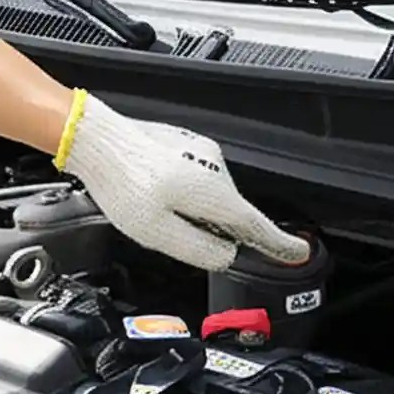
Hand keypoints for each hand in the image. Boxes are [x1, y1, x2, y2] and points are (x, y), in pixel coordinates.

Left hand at [55, 92, 309, 270]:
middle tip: (180, 236)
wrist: (95, 138)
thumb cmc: (122, 181)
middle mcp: (214, 167)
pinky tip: (154, 194)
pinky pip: (196, 178)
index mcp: (212, 192)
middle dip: (217, 230)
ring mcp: (200, 152)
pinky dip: (184, 193)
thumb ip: (199, 249)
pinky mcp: (185, 145)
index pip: (256, 226)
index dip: (279, 244)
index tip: (298, 252)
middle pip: (231, 212)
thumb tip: (226, 255)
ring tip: (155, 212)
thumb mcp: (158, 233)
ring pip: (211, 195)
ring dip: (195, 211)